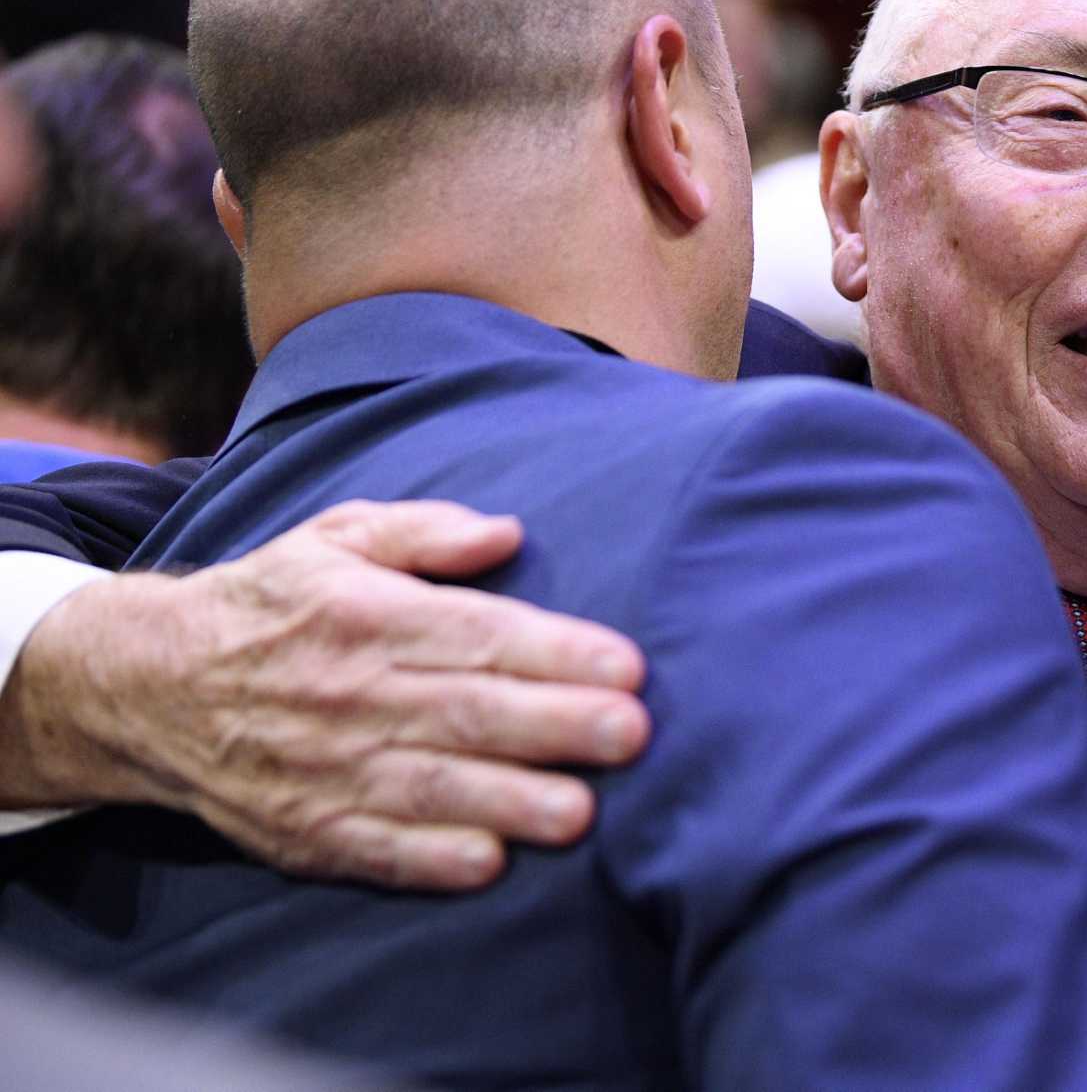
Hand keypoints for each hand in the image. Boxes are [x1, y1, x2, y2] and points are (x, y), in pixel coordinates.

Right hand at [1, 500, 649, 889]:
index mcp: (367, 616)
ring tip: (580, 814)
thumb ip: (425, 531)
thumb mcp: (337, 539)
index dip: (555, 652)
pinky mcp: (303, 829)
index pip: (477, 635)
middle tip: (630, 734)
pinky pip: (372, 849)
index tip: (627, 667)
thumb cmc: (273, 604)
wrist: (147, 685)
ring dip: (509, 802)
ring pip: (431, 788)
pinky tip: (487, 865)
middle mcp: (351, 693)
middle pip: (468, 712)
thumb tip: (506, 532)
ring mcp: (325, 768)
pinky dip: (428, 861)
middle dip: (556, 725)